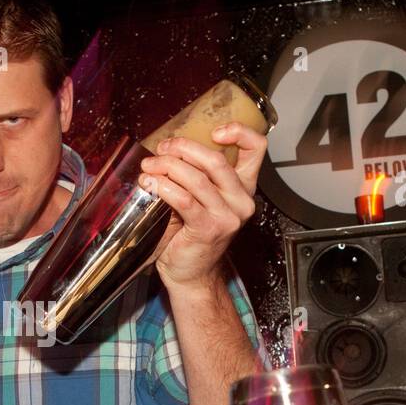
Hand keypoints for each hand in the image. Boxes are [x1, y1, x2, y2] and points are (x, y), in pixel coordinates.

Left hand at [137, 122, 267, 295]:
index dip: (238, 132)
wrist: (190, 273)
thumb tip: (167, 148)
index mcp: (244, 187)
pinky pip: (184, 200)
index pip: (256, 148)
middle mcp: (241, 200)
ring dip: (167, 168)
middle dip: (183, 149)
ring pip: (196, 178)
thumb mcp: (201, 199)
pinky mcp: (209, 229)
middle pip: (216, 160)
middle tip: (161, 150)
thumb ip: (196, 174)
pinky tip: (150, 184)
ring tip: (149, 167)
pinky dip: (164, 188)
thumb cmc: (191, 233)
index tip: (213, 131)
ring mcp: (228, 216)